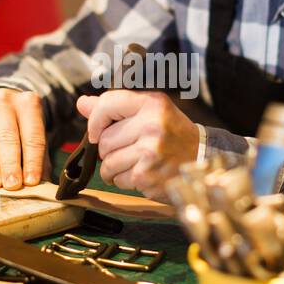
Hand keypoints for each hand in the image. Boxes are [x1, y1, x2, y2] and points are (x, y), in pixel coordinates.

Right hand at [0, 88, 47, 188]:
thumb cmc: (19, 125)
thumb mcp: (33, 133)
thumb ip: (39, 158)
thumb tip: (39, 185)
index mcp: (28, 104)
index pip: (32, 136)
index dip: (32, 161)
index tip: (30, 182)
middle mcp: (4, 102)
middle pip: (7, 136)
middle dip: (9, 164)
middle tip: (11, 185)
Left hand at [76, 90, 199, 200]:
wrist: (202, 159)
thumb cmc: (172, 134)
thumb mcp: (149, 112)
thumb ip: (114, 107)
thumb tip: (81, 104)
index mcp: (152, 103)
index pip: (107, 104)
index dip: (95, 120)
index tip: (97, 131)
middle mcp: (152, 125)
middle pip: (104, 140)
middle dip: (108, 149)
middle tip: (128, 149)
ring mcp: (150, 152)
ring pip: (107, 163)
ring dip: (113, 168)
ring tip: (133, 163)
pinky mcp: (147, 176)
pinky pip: (117, 180)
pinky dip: (124, 180)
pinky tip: (141, 173)